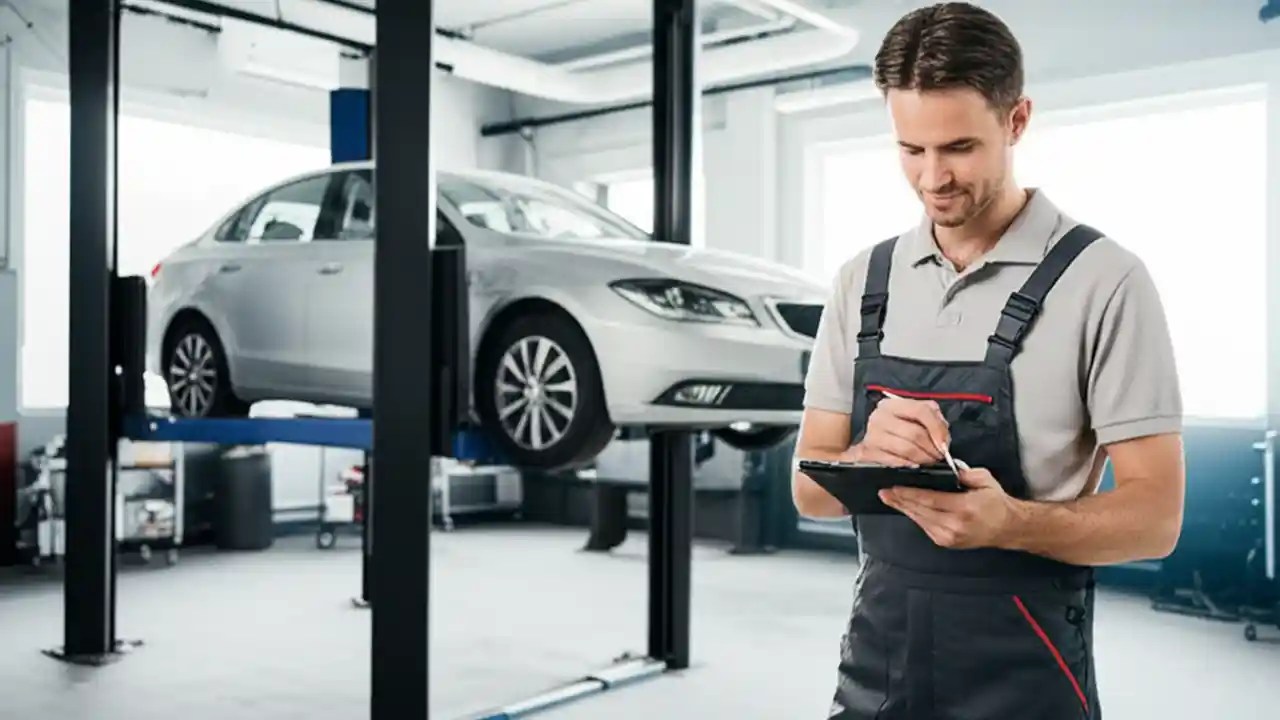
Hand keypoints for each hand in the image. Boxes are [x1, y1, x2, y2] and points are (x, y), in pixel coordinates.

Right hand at [849, 395, 949, 466]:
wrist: (867, 435)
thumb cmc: (896, 425)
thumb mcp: (914, 415)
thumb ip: (933, 419)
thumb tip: (943, 438)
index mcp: (893, 404)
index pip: (921, 411)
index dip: (937, 428)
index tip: (945, 443)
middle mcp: (880, 417)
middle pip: (915, 433)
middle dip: (932, 448)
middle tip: (939, 455)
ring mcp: (872, 435)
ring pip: (906, 449)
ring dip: (923, 458)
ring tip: (929, 460)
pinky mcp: (868, 452)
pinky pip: (895, 461)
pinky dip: (909, 464)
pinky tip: (913, 463)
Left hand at [879, 467, 1017, 549]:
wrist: (1008, 528)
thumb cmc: (996, 503)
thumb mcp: (983, 480)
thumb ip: (963, 473)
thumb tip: (942, 468)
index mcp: (965, 508)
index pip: (929, 499)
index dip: (908, 494)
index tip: (893, 487)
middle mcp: (955, 525)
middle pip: (920, 511)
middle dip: (900, 500)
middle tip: (884, 491)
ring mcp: (949, 537)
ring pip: (919, 520)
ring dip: (904, 508)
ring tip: (890, 497)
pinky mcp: (945, 542)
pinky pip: (925, 526)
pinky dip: (915, 516)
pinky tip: (906, 507)